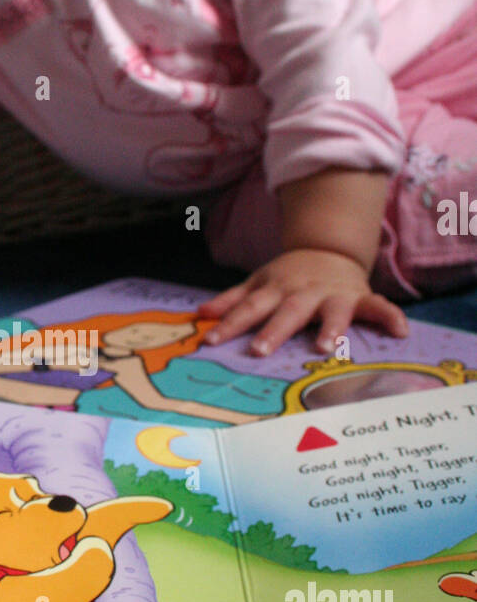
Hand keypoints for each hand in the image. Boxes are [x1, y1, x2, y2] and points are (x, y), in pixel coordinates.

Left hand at [195, 249, 408, 356]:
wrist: (330, 250)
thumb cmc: (289, 277)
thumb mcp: (258, 282)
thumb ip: (232, 301)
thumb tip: (200, 313)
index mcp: (276, 290)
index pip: (249, 308)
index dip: (229, 324)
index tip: (210, 341)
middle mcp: (303, 293)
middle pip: (287, 313)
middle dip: (273, 331)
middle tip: (258, 351)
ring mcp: (333, 295)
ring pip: (332, 312)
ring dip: (330, 327)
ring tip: (325, 347)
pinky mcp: (360, 297)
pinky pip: (378, 307)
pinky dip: (391, 317)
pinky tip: (401, 332)